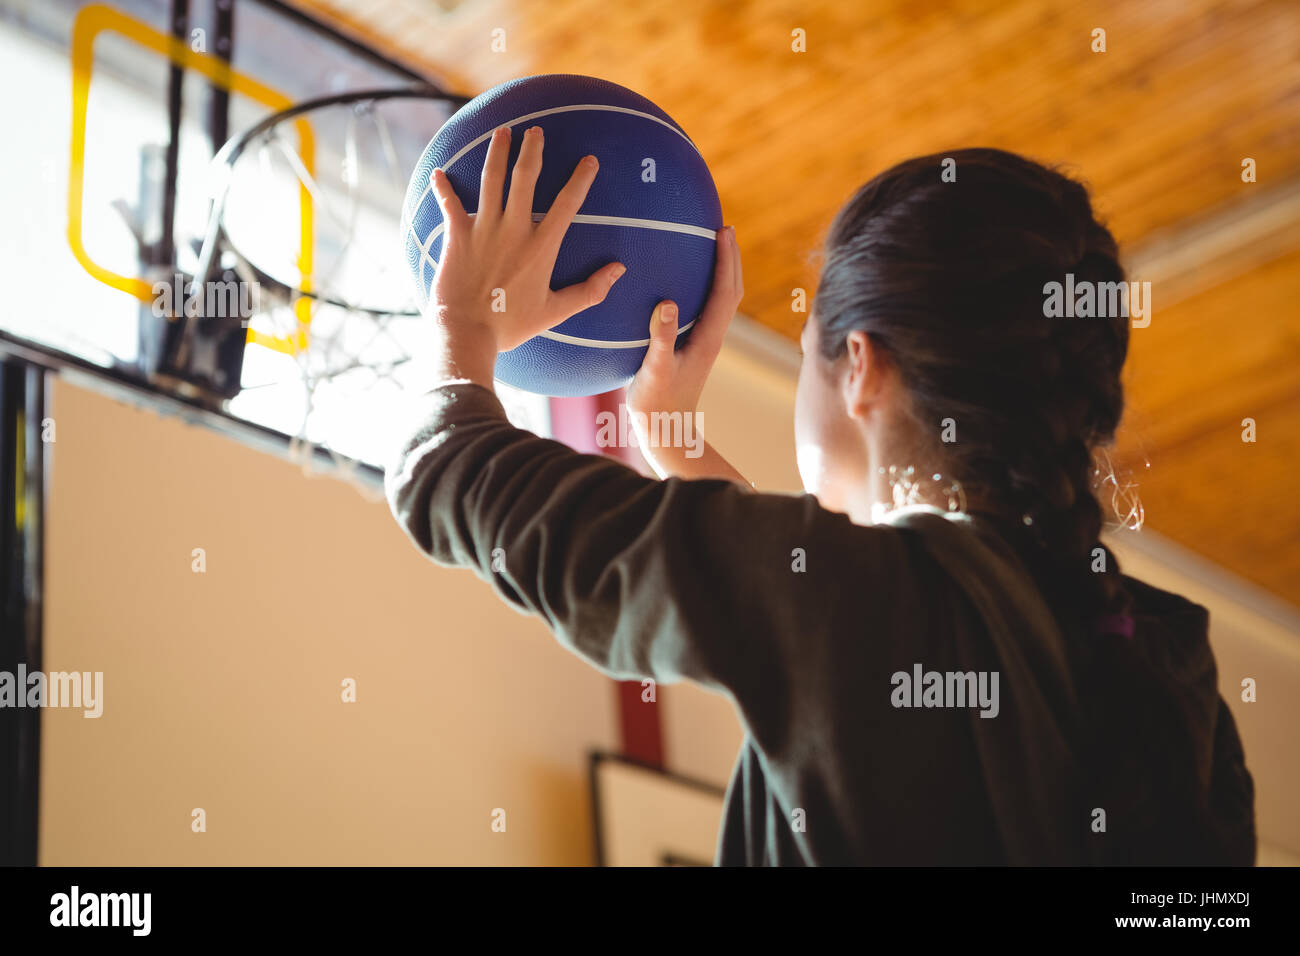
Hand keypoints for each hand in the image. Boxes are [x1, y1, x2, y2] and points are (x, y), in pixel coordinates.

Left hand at [425, 125, 626, 381]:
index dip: (580, 179)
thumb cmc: (512, 325)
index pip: (567, 204)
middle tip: (535, 130)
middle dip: (532, 149)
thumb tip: (618, 270)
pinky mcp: (457, 236)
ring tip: (502, 133)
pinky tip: (439, 173)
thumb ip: (590, 290)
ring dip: (496, 152)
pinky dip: (443, 188)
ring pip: (491, 180)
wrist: (468, 332)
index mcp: (541, 245)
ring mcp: (484, 228)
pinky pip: (449, 204)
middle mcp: (513, 229)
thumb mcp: (556, 311)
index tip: (589, 160)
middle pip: (525, 177)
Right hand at [626, 224, 742, 418]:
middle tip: (724, 227)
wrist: (665, 431)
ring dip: (722, 270)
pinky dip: (704, 286)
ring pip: (721, 299)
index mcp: (707, 339)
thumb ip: (661, 339)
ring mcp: (704, 342)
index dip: (726, 259)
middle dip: (731, 258)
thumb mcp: (654, 371)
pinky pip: (705, 308)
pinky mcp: (693, 346)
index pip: (725, 291)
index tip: (723, 230)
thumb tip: (668, 304)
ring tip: (712, 244)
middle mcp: (712, 337)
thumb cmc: (656, 404)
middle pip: (731, 290)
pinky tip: (685, 279)